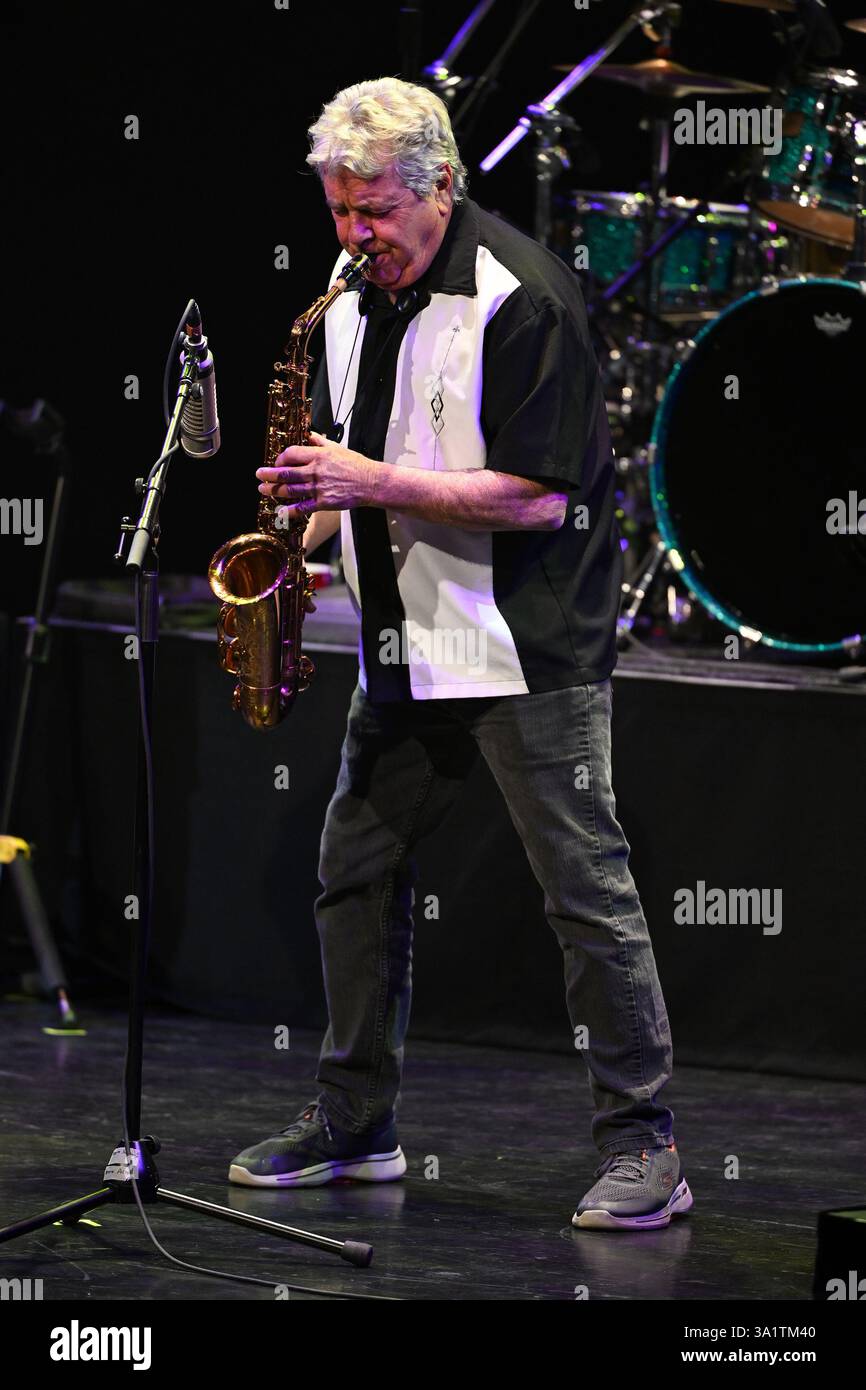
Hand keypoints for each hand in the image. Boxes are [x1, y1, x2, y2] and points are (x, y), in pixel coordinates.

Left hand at [256, 430, 378, 517]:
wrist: (371, 483)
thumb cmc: (356, 465)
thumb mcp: (337, 447)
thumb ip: (319, 441)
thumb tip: (307, 433)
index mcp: (318, 455)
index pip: (291, 454)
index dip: (280, 458)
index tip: (277, 462)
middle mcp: (316, 471)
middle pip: (285, 473)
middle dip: (268, 474)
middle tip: (259, 475)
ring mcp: (318, 488)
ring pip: (290, 490)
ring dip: (273, 491)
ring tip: (263, 490)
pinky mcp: (324, 503)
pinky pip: (302, 508)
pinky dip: (289, 510)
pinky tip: (280, 511)